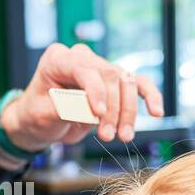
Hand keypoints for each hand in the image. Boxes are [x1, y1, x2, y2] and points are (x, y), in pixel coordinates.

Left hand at [3, 42, 163, 148]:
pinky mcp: (114, 82)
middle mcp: (81, 57)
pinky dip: (149, 96)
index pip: (84, 69)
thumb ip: (65, 109)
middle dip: (112, 109)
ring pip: (125, 82)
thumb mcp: (44, 115)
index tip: (98, 116)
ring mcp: (100, 67)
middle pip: (109, 76)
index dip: (95, 91)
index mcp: (58, 59)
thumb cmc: (38, 115)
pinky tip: (157, 112)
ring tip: (124, 137)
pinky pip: (137, 84)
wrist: (42, 122)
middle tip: (107, 136)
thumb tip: (92, 111)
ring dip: (128, 112)